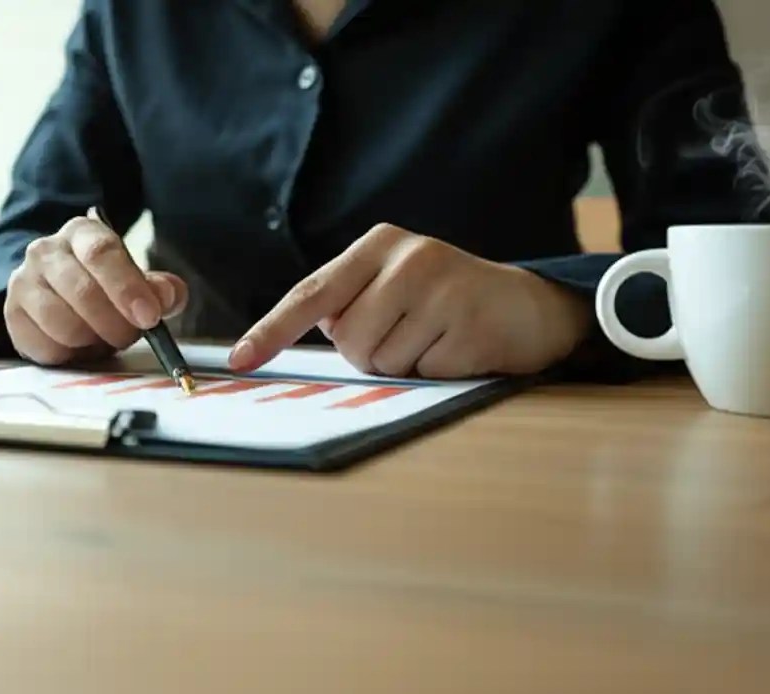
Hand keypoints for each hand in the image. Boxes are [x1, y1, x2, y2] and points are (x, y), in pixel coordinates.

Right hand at [4, 214, 188, 364]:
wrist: (60, 297)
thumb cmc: (104, 290)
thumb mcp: (138, 284)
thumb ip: (159, 289)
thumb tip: (166, 296)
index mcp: (82, 233)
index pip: (101, 252)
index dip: (127, 287)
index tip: (149, 317)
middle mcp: (46, 251)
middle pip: (83, 291)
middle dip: (115, 324)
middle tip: (129, 336)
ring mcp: (23, 282)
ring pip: (63, 324)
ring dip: (91, 341)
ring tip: (100, 337)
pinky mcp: (12, 315)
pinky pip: (44, 346)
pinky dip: (69, 355)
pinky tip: (76, 345)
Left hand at [228, 224, 591, 378]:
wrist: (528, 307)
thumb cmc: (444, 303)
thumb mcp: (392, 285)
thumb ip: (346, 304)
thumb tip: (280, 340)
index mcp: (377, 245)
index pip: (311, 292)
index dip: (272, 329)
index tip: (241, 359)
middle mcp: (407, 257)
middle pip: (347, 339)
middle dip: (369, 353)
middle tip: (409, 333)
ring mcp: (440, 287)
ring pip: (380, 360)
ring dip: (401, 365)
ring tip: (433, 339)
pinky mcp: (467, 322)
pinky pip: (420, 372)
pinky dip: (434, 372)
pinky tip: (457, 347)